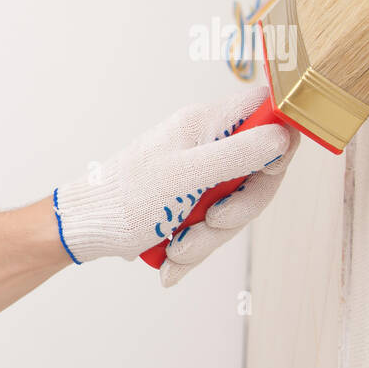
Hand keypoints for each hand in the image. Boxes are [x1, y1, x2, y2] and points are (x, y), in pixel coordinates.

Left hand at [52, 84, 301, 285]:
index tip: (267, 172)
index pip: (265, 109)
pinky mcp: (187, 203)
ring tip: (176, 247)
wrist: (84, 229)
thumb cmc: (125, 198)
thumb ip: (237, 154)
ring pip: (233, 208)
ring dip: (207, 238)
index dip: (280, 139)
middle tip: (210, 223)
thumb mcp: (186, 175)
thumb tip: (284, 135)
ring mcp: (196, 175)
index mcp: (204, 123)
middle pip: (257, 173)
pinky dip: (192, 248)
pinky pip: (209, 227)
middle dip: (236, 212)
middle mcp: (204, 144)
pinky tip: (169, 258)